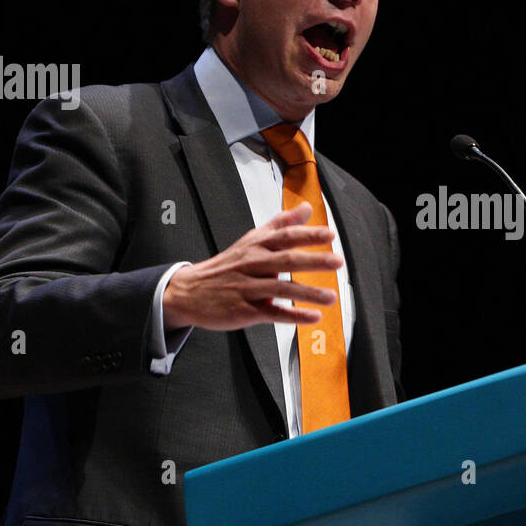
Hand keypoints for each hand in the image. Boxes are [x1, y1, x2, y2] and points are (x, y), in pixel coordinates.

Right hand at [162, 202, 341, 331]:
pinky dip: (293, 316)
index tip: (329, 234)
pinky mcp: (244, 310)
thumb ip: (281, 224)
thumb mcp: (251, 240)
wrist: (188, 291)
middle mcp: (252, 264)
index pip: (285, 236)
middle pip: (285, 259)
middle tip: (337, 261)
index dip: (307, 234)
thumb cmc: (226, 266)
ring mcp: (247, 288)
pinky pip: (272, 313)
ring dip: (307, 293)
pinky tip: (312, 317)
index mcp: (256, 246)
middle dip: (313, 260)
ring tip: (331, 297)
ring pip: (280, 288)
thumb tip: (306, 209)